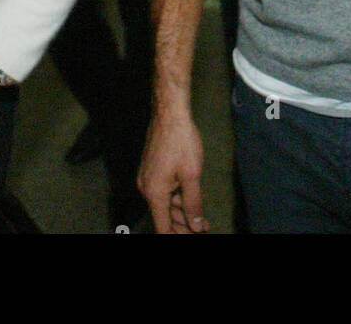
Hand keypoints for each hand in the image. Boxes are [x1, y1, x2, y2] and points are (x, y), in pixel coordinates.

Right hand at [138, 109, 207, 232]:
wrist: (169, 114)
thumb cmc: (181, 141)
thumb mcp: (192, 175)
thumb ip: (193, 203)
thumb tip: (195, 226)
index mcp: (154, 193)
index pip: (163, 228)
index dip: (179, 236)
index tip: (193, 236)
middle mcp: (146, 188)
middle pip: (164, 218)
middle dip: (184, 226)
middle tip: (204, 228)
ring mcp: (147, 179)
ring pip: (164, 205)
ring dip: (182, 213)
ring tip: (202, 218)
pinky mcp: (151, 171)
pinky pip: (163, 192)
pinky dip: (176, 199)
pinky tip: (190, 199)